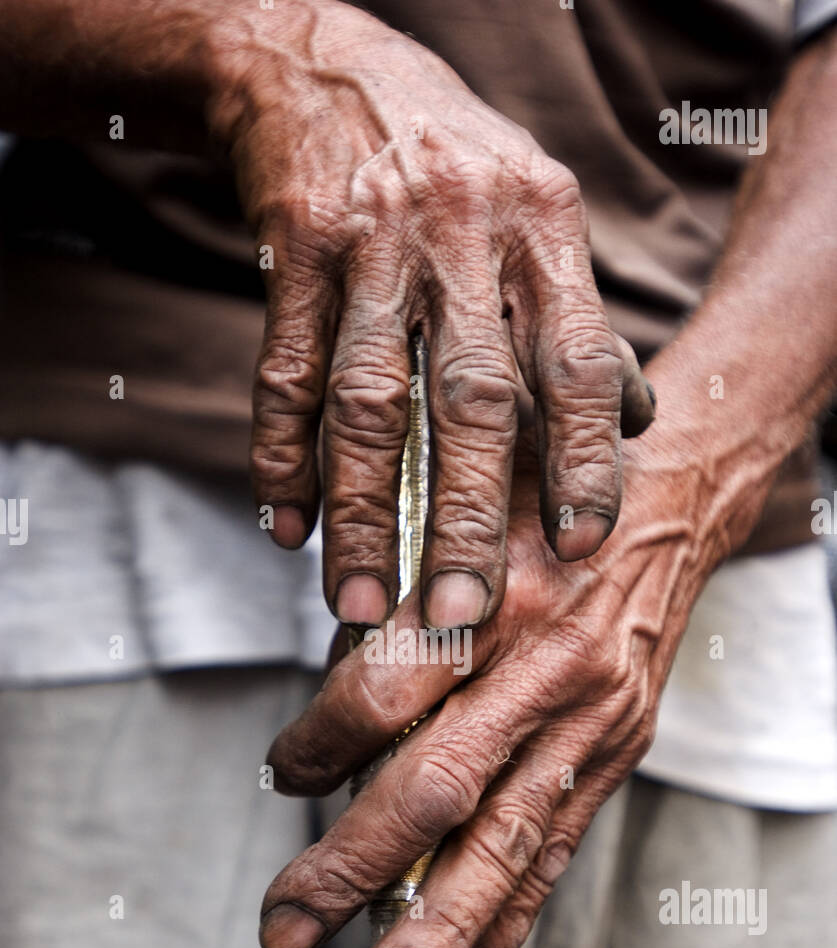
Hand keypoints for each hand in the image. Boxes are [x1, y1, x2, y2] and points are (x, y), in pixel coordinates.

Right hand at [212, 0, 654, 626]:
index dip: (583, 459)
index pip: (574, 360)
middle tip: (462, 611)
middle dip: (468, 516)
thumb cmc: (453, 164)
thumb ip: (577, 318)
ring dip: (362, 513)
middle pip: (468, 396)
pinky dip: (281, 460)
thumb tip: (634, 418)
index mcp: (542, 226)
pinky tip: (287, 529)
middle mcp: (461, 231)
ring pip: (366, 401)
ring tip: (360, 603)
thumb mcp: (538, 215)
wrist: (325, 67)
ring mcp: (370, 240)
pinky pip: (282, 375)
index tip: (580, 547)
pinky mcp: (292, 251)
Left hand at [257, 422, 718, 947]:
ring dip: (437, 928)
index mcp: (491, 590)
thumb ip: (395, 623)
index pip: (383, 689)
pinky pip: (559, 848)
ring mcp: (593, 719)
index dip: (319, 743)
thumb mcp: (455, 530)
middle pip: (439, 786)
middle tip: (287, 930)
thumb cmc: (536, 509)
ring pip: (507, 841)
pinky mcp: (619, 754)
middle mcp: (548, 663)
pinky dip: (510, 917)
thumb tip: (329, 733)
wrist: (665, 508)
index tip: (283, 771)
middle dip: (355, 868)